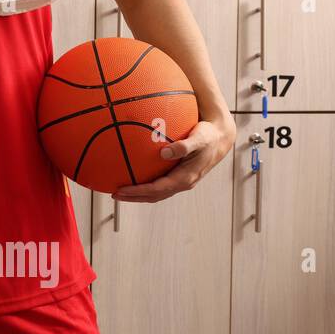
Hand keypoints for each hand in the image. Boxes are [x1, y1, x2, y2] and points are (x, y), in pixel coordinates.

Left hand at [112, 113, 235, 202]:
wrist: (220, 138)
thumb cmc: (208, 136)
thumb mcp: (199, 138)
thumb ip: (183, 146)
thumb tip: (164, 152)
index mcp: (186, 178)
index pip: (157, 189)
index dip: (138, 192)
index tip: (121, 190)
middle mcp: (183, 183)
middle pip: (154, 196)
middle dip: (134, 197)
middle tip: (114, 194)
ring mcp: (181, 181)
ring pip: (157, 193)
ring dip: (138, 194)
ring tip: (120, 191)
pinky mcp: (179, 176)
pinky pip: (160, 185)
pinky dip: (145, 186)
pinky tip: (134, 176)